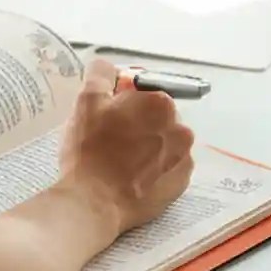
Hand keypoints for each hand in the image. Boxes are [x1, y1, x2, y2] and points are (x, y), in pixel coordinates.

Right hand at [59, 59, 194, 234]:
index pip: (144, 93)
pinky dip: (154, 170)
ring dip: (148, 147)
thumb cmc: (89, 151)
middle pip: (157, 118)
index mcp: (160, 103)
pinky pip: (168, 168)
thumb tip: (109, 67)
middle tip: (111, 141)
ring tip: (121, 163)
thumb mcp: (86, 101)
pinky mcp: (181, 184)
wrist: (93, 203)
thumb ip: (101, 74)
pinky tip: (133, 177)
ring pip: (164, 143)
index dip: (124, 104)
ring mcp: (184, 158)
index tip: (108, 119)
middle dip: (139, 125)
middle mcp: (181, 128)